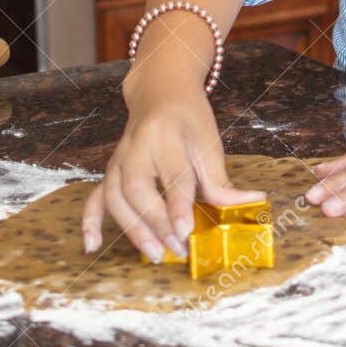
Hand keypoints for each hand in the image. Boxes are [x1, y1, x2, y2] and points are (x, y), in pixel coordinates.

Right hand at [81, 77, 261, 260]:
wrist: (160, 92)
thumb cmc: (189, 119)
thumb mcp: (209, 142)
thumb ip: (221, 178)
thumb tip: (254, 202)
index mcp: (166, 134)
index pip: (172, 174)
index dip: (178, 205)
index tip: (186, 232)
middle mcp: (137, 145)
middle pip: (138, 188)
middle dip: (156, 222)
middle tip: (176, 249)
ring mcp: (119, 159)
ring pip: (116, 196)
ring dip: (132, 229)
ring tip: (155, 254)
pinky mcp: (109, 170)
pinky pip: (95, 196)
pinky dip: (90, 221)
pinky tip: (92, 245)